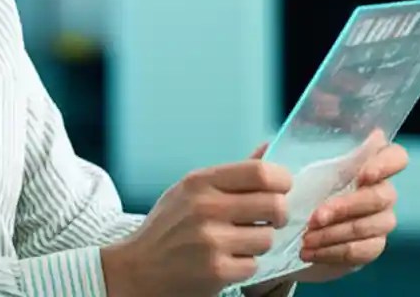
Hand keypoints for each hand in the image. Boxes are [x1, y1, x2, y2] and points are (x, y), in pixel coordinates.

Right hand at [102, 156, 292, 295]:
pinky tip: (228, 260)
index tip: (282, 188)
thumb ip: (232, 173)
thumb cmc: (169, 226)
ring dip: (260, 242)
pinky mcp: (216, 271)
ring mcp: (211, 241)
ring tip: (240, 242)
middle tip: (270, 218)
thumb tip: (266, 148)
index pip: (260, 172)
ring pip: (267, 237)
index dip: (282, 180)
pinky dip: (245, 265)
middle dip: (279, 213)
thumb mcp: (191, 190)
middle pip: (274, 205)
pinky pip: (254, 265)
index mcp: (200, 182)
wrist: (138, 268)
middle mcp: (205, 208)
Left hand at [258, 135, 408, 288]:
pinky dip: (334, 252)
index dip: (385, 163)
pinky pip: (363, 250)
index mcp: (364, 165)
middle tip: (314, 217)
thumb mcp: (285, 177)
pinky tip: (310, 252)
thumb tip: (267, 146)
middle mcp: (380, 191)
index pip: (395, 156)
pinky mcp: (372, 247)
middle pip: (383, 195)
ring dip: (336, 233)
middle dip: (346, 206)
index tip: (362, 175)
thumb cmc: (295, 197)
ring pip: (371, 226)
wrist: (290, 240)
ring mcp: (380, 221)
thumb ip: (279, 160)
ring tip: (305, 238)